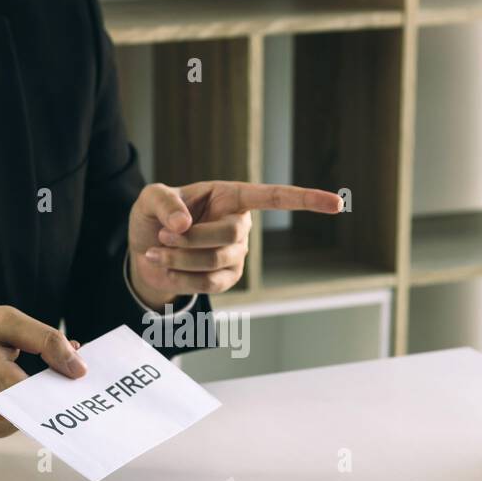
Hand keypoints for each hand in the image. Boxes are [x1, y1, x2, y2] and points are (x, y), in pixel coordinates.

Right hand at [0, 306, 85, 436]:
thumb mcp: (4, 321)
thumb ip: (46, 340)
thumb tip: (78, 367)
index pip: (51, 388)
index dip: (68, 373)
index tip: (79, 362)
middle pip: (49, 404)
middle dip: (62, 382)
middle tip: (67, 363)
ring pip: (41, 412)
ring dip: (48, 390)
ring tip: (40, 366)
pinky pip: (28, 416)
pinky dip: (34, 399)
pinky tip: (28, 380)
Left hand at [128, 180, 344, 307]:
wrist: (144, 251)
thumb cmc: (154, 217)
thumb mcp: (150, 199)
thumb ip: (164, 202)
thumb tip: (184, 224)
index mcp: (231, 196)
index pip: (274, 197)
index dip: (305, 200)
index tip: (337, 204)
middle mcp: (241, 224)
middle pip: (231, 234)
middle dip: (192, 239)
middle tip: (163, 236)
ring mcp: (236, 255)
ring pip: (216, 262)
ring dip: (179, 259)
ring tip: (155, 251)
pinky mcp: (227, 280)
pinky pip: (207, 284)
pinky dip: (179, 277)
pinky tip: (163, 268)